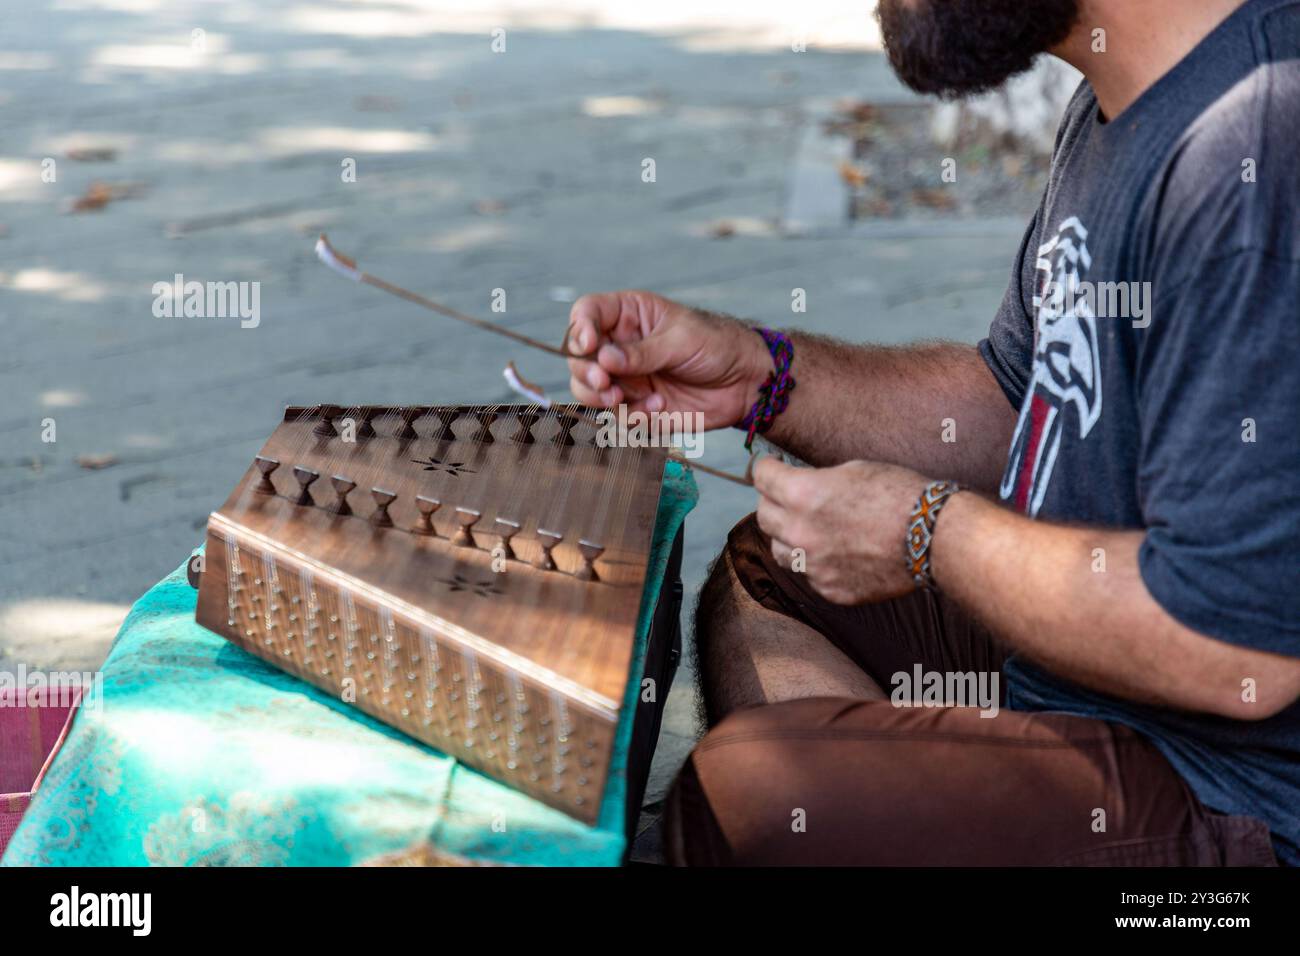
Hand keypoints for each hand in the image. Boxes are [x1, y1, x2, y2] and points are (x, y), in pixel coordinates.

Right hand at [566, 290, 769, 429]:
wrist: (745, 383)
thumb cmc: (717, 346)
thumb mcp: (681, 340)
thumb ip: (642, 352)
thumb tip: (603, 358)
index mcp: (629, 315)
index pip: (587, 313)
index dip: (580, 328)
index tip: (588, 345)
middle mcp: (620, 346)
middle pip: (579, 357)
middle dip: (587, 372)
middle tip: (606, 383)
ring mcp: (626, 377)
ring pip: (589, 389)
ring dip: (602, 398)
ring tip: (625, 399)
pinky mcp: (637, 405)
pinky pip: (618, 415)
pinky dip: (633, 415)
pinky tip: (660, 407)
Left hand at [752, 456, 929, 604]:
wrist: (933, 537)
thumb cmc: (899, 494)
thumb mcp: (852, 470)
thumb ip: (814, 481)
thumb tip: (798, 484)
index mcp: (802, 495)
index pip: (761, 477)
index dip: (766, 467)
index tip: (772, 466)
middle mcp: (799, 533)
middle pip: (763, 516)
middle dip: (773, 501)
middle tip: (788, 496)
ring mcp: (813, 566)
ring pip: (780, 550)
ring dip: (788, 536)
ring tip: (812, 527)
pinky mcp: (830, 590)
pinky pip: (810, 574)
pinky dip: (818, 562)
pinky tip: (840, 551)